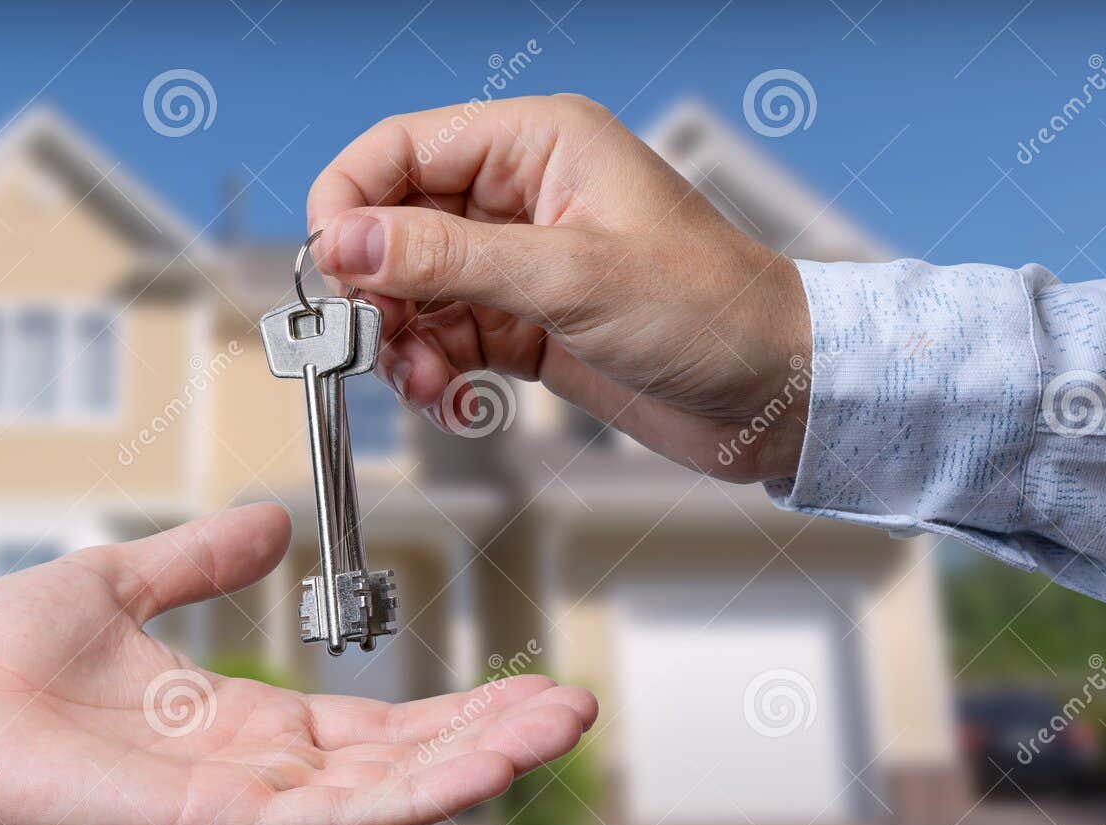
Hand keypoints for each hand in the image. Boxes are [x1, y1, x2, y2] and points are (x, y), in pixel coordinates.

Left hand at [0, 503, 596, 824]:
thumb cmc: (1, 663)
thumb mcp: (120, 583)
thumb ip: (201, 559)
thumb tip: (273, 521)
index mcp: (240, 724)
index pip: (373, 724)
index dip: (451, 708)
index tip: (523, 682)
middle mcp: (254, 773)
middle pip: (400, 762)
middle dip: (489, 736)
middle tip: (575, 708)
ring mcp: (238, 806)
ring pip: (384, 794)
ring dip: (476, 762)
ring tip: (559, 727)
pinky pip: (330, 818)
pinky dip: (412, 794)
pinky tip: (479, 765)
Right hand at [308, 95, 812, 481]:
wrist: (773, 393)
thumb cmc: (712, 311)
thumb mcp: (570, 278)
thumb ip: (449, 257)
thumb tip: (348, 239)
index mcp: (538, 145)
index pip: (403, 149)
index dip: (351, 203)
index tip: (332, 268)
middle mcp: (521, 197)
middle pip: (397, 225)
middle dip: (377, 288)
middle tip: (374, 340)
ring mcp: (520, 263)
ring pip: (414, 291)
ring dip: (403, 343)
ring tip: (425, 383)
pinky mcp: (525, 323)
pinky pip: (445, 339)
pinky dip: (434, 372)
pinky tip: (453, 398)